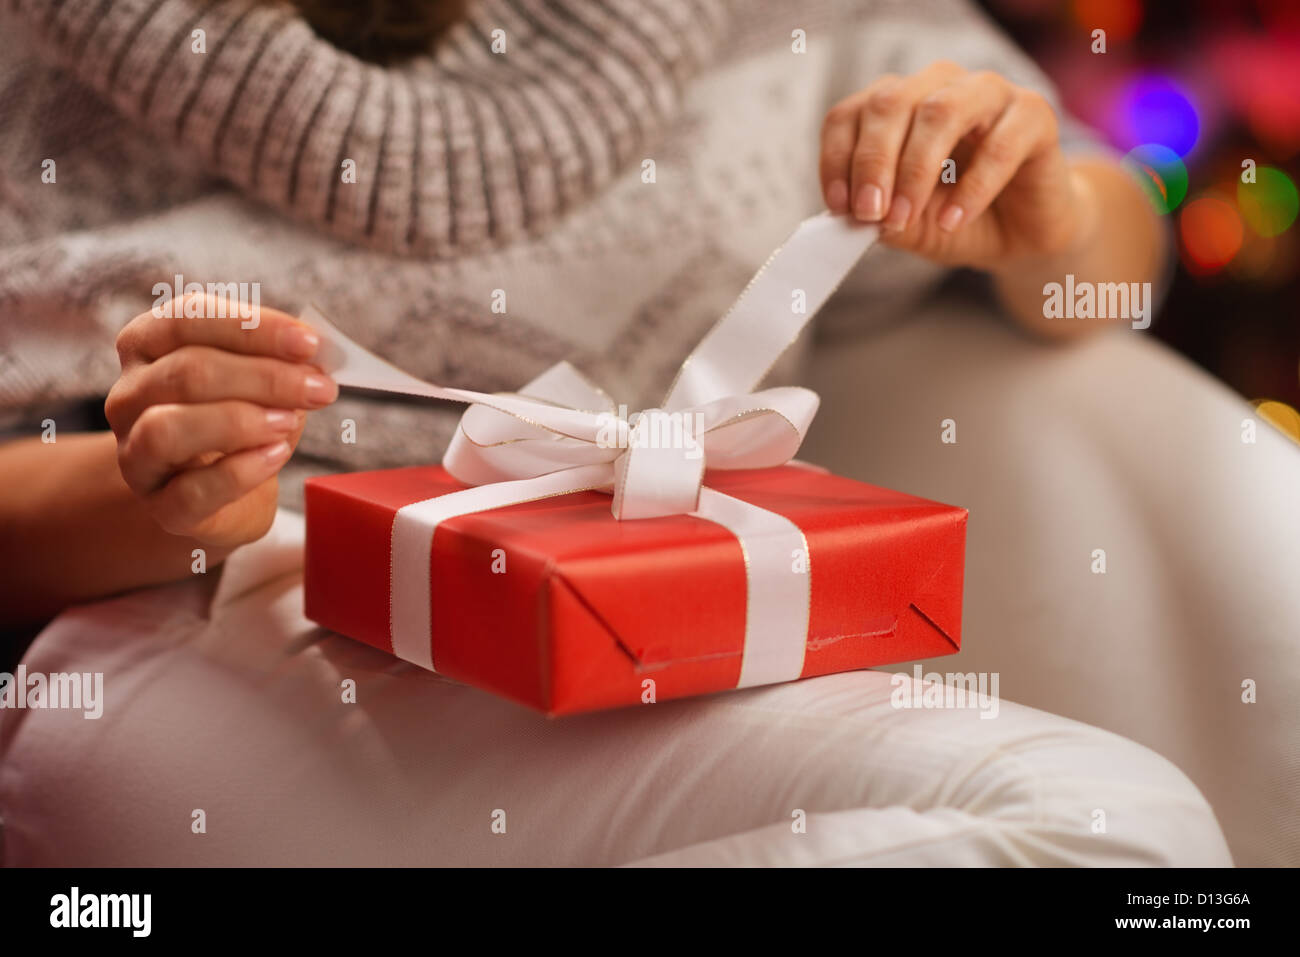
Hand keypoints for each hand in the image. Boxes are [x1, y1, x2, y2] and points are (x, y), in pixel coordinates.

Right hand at [105, 295, 336, 547]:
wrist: (227, 494)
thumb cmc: (244, 421)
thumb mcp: (261, 381)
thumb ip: (282, 361)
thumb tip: (317, 355)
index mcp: (147, 345)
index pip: (187, 317)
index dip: (251, 327)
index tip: (309, 342)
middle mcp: (129, 396)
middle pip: (186, 372)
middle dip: (264, 378)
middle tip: (320, 389)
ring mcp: (135, 454)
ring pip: (167, 428)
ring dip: (240, 421)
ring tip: (290, 422)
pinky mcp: (160, 506)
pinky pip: (190, 490)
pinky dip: (240, 471)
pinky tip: (276, 456)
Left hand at [819, 60, 1091, 269]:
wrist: (1022, 236)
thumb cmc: (957, 220)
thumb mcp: (909, 226)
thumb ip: (882, 218)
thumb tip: (858, 216)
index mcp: (899, 104)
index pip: (853, 113)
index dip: (838, 158)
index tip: (839, 207)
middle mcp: (940, 86)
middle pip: (891, 102)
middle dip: (873, 162)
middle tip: (870, 213)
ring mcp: (989, 94)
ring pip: (940, 111)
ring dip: (915, 169)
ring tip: (904, 217)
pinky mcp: (1034, 116)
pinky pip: (998, 145)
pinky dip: (970, 189)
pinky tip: (953, 221)